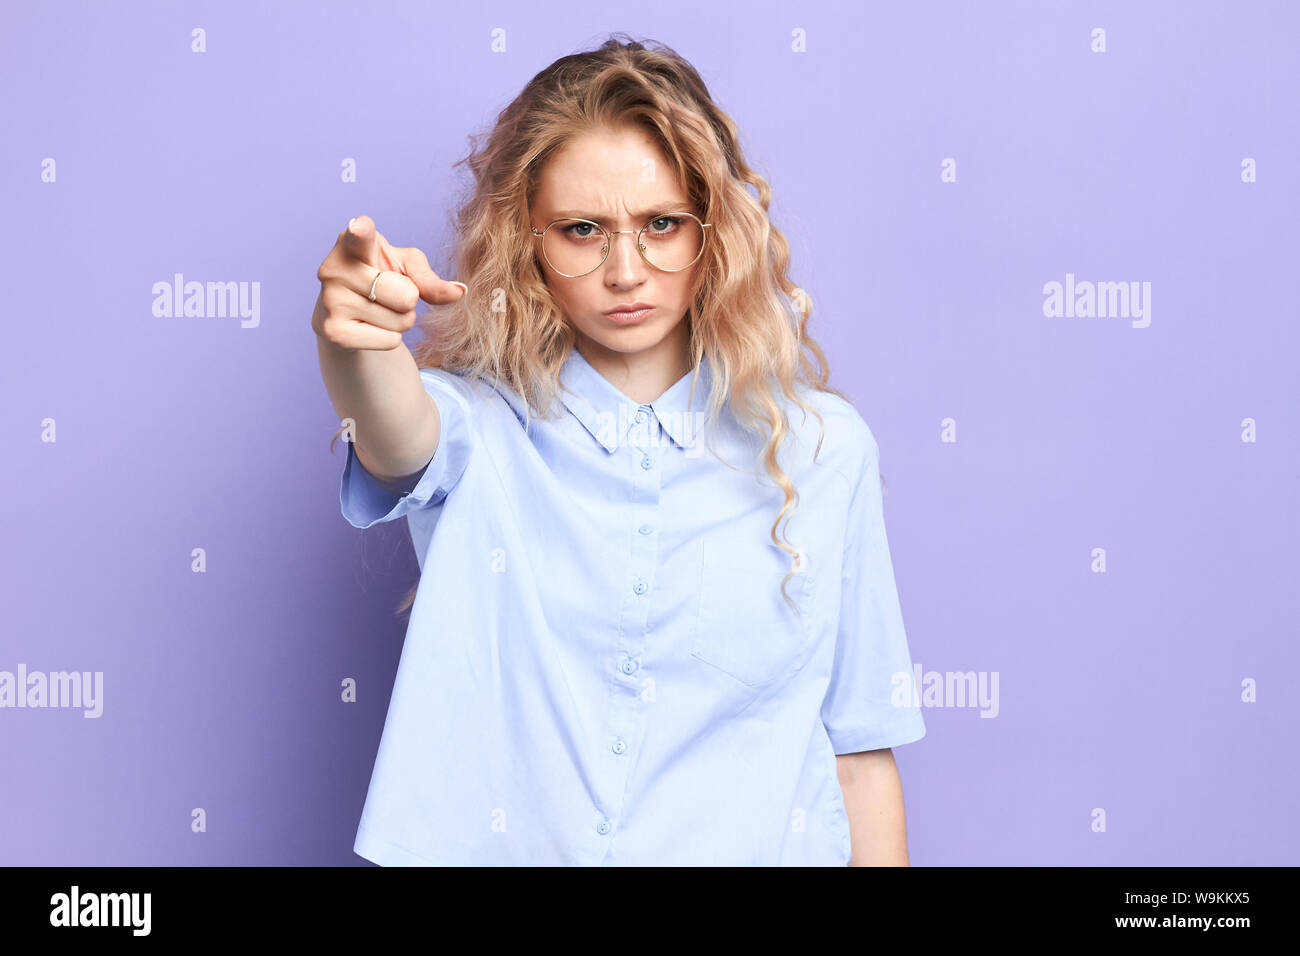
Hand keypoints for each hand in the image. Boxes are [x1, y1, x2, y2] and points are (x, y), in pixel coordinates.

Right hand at [312, 214, 465, 350]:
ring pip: (400, 321)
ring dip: (400, 320)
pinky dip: (392, 338)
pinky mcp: (333, 332)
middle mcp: (334, 268)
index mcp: (353, 241)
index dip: (361, 230)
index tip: (359, 227)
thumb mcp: (408, 268)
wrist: (348, 311)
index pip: (360, 235)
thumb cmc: (382, 277)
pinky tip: (371, 325)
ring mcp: (330, 301)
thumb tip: (460, 292)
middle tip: (387, 292)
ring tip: (378, 308)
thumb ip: (431, 279)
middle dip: (409, 300)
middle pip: (407, 296)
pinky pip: (391, 341)